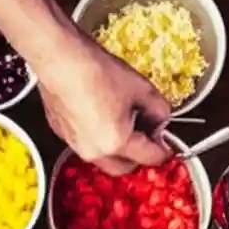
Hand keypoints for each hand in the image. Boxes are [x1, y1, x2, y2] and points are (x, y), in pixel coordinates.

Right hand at [39, 37, 171, 175]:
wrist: (61, 60)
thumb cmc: (98, 72)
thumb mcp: (143, 89)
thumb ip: (160, 112)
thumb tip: (160, 122)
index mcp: (117, 143)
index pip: (151, 158)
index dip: (164, 150)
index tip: (167, 144)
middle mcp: (95, 152)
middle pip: (126, 168)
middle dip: (138, 156)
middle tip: (146, 135)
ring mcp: (75, 145)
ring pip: (104, 159)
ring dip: (118, 150)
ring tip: (123, 123)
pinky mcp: (62, 134)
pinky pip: (86, 145)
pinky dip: (98, 139)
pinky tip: (100, 115)